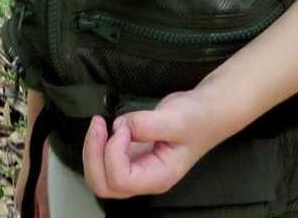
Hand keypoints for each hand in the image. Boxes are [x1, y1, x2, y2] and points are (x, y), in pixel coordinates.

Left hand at [79, 91, 216, 199]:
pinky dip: (96, 145)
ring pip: (99, 175)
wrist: (205, 111)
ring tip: (99, 124)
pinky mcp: (130, 156)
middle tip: (99, 124)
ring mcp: (136, 169)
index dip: (113, 152)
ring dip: (92, 150)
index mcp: (158, 177)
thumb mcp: (177, 119)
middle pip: (103, 185)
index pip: (121, 179)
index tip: (125, 127)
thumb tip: (120, 127)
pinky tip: (105, 126)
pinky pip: (103, 160)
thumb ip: (147, 125)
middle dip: (93, 155)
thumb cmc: (197, 118)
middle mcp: (144, 178)